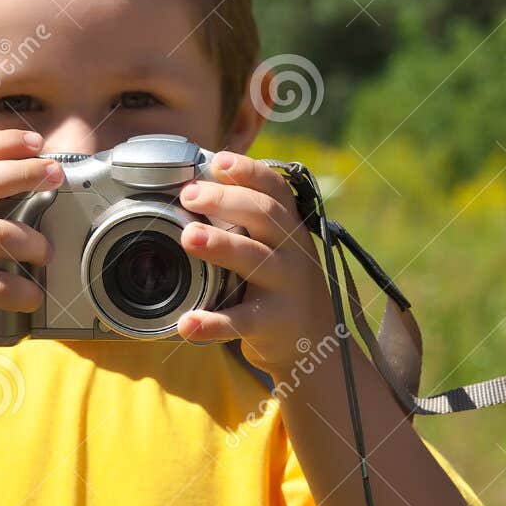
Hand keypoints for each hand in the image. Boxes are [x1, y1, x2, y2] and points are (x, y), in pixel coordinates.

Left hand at [174, 151, 335, 377]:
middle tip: (189, 195)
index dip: (249, 171)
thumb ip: (249, 222)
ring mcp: (285, 287)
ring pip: (255, 260)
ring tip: (188, 236)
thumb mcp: (278, 248)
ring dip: (221, 245)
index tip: (219, 161)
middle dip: (226, 200)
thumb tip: (196, 185)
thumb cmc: (283, 286)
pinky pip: (241, 321)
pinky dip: (213, 323)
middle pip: (264, 215)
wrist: (318, 344)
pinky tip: (187, 323)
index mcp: (289, 228)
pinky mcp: (272, 324)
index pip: (274, 189)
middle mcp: (292, 251)